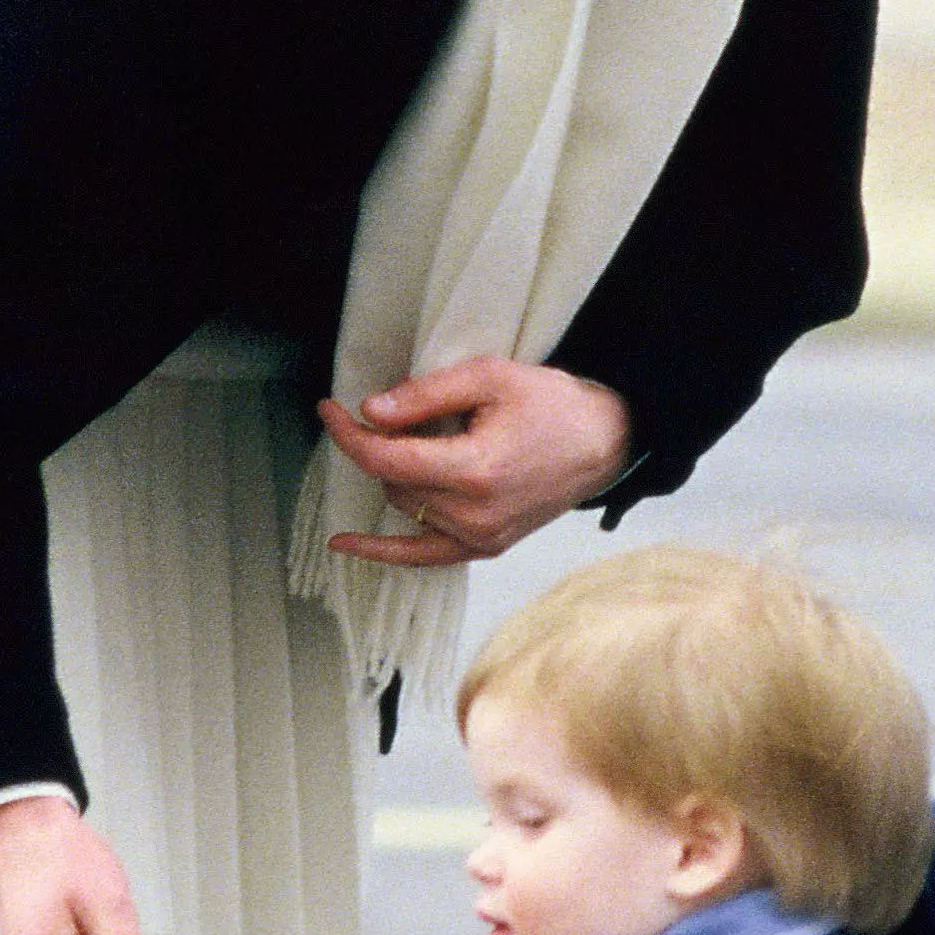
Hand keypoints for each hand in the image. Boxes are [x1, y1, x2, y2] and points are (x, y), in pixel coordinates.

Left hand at [316, 358, 631, 568]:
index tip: (329, 408)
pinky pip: (421, 557)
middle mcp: (475, 516)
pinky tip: (345, 544)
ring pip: (404, 508)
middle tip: (395, 413)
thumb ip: (426, 395)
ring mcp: (481, 539)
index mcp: (476, 471)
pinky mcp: (486, 549)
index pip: (387, 458)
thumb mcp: (491, 377)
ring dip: (397, 476)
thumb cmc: (554, 404)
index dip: (350, 433)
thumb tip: (371, 412)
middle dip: (383, 446)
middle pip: (393, 482)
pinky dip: (384, 549)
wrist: (605, 443)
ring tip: (422, 443)